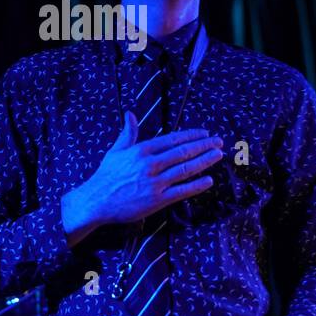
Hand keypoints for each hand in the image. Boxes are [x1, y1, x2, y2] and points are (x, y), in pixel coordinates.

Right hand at [61, 113, 223, 245]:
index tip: (205, 133)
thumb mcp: (116, 150)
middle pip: (184, 152)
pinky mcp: (158, 200)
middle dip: (204, 146)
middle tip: (219, 142)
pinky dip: (197, 185)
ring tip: (218, 155)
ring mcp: (156, 182)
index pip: (173, 139)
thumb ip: (128, 133)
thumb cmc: (106, 176)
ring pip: (186, 169)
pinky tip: (209, 180)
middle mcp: (151, 164)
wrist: (97, 201)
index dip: (192, 135)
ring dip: (205, 161)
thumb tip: (130, 113)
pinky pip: (182, 191)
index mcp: (142, 150)